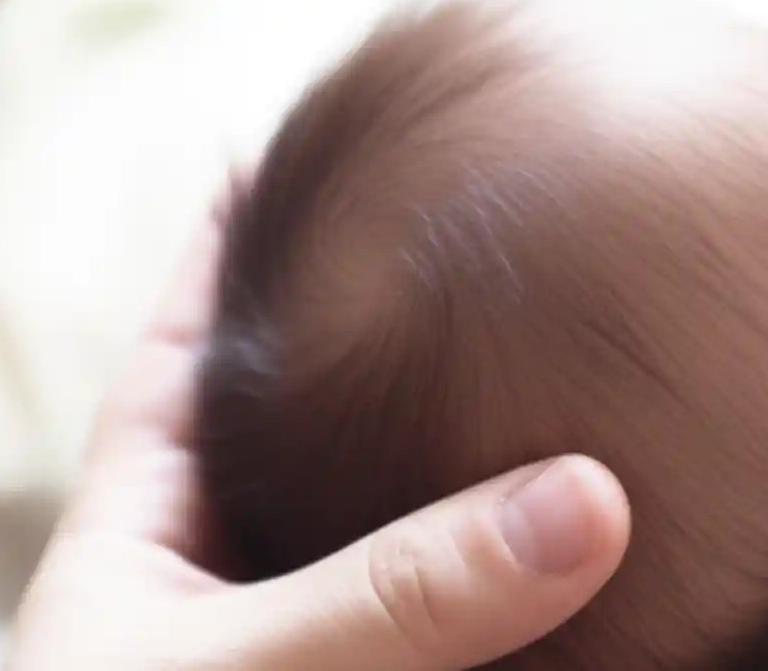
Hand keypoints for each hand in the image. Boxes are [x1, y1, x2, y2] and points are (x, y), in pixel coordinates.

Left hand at [7, 194, 630, 669]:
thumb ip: (393, 598)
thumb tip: (583, 500)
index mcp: (157, 525)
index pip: (190, 338)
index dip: (243, 237)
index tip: (314, 146)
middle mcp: (246, 572)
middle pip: (318, 416)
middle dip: (389, 334)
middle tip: (482, 240)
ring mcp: (326, 639)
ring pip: (412, 524)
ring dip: (479, 463)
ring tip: (571, 362)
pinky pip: (475, 623)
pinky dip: (534, 586)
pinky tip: (609, 544)